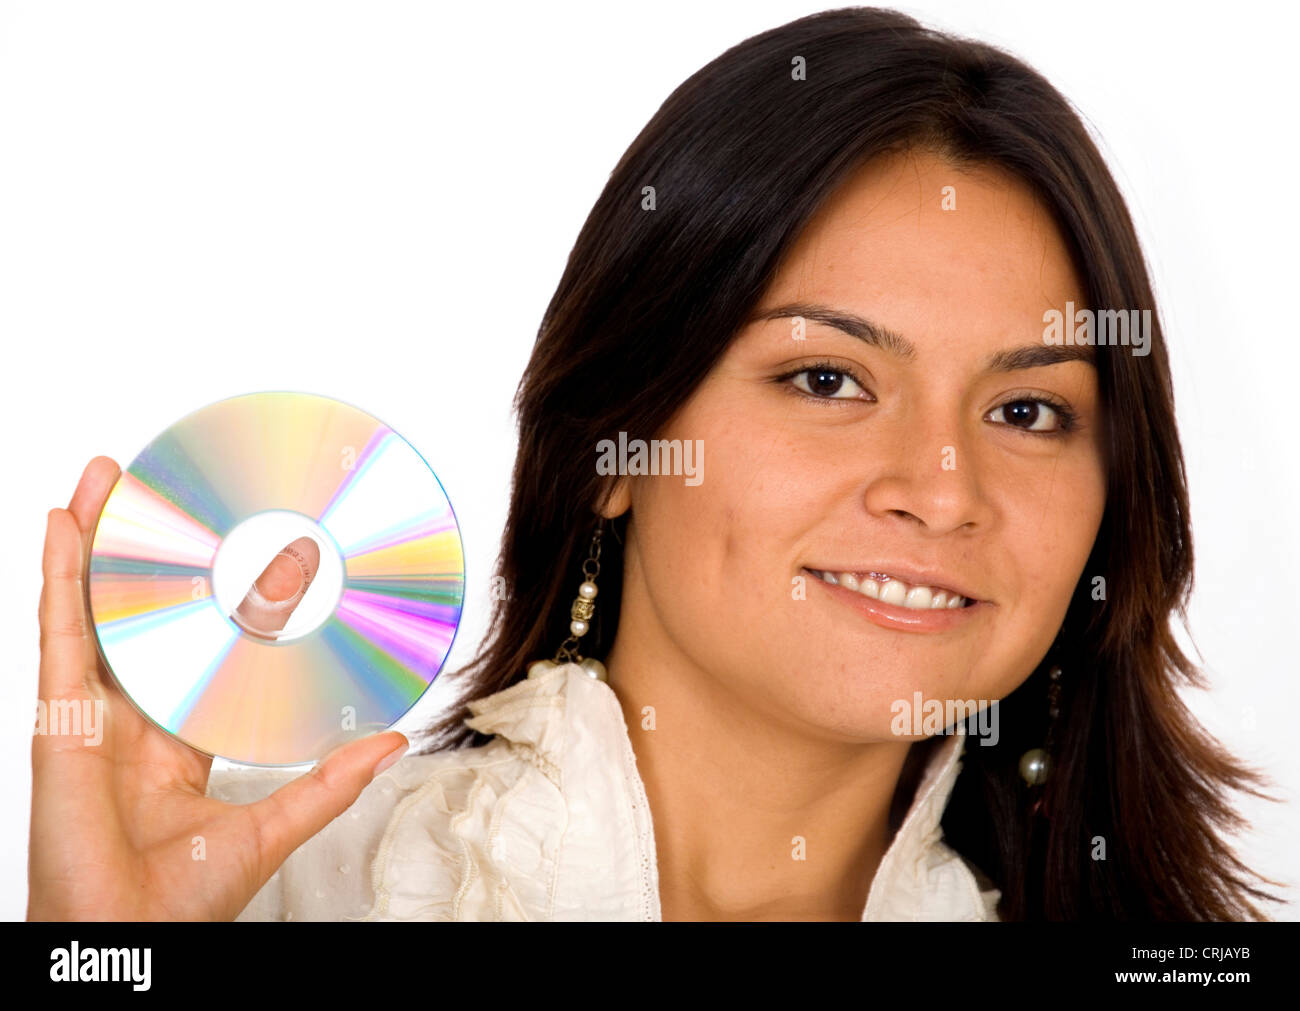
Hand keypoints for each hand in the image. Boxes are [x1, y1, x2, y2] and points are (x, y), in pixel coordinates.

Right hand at [28, 456, 407, 920]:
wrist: (128, 939)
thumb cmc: (184, 900)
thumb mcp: (274, 827)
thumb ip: (329, 783)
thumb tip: (393, 741)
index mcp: (182, 741)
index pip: (222, 651)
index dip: (253, 603)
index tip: (295, 557)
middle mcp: (135, 717)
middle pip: (147, 616)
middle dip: (159, 556)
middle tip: (177, 494)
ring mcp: (94, 712)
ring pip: (95, 609)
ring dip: (99, 542)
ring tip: (108, 479)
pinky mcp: (59, 716)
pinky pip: (59, 631)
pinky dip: (59, 575)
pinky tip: (64, 524)